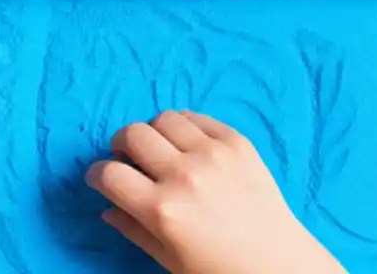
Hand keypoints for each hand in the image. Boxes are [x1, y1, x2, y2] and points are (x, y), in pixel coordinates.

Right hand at [86, 110, 343, 273]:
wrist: (279, 264)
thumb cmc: (220, 270)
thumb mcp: (169, 260)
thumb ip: (133, 230)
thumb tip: (106, 208)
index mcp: (163, 210)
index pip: (109, 174)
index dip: (97, 174)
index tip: (101, 178)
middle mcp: (185, 175)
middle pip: (131, 134)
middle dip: (121, 146)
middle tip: (129, 160)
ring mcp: (213, 154)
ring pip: (163, 118)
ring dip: (153, 133)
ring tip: (160, 150)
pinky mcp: (237, 142)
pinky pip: (197, 117)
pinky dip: (185, 127)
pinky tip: (187, 145)